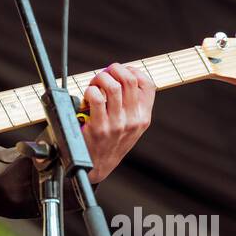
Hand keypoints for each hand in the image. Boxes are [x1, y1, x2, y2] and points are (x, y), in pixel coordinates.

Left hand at [81, 63, 154, 183]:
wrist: (98, 166)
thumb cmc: (112, 141)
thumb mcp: (131, 126)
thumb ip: (131, 104)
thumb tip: (121, 75)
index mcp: (143, 117)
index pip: (148, 84)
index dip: (133, 70)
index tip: (121, 71)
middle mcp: (133, 120)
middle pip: (128, 79)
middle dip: (113, 69)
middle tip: (104, 74)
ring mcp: (116, 124)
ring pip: (112, 86)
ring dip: (99, 78)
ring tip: (94, 84)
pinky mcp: (99, 128)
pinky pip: (95, 98)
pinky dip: (89, 91)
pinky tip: (87, 97)